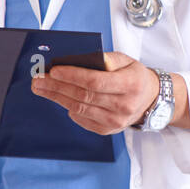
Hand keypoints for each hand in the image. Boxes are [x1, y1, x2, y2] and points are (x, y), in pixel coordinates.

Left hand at [31, 51, 164, 134]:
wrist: (150, 99)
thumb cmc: (134, 76)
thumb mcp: (126, 61)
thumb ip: (106, 59)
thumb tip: (79, 61)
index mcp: (130, 84)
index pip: (96, 81)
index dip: (73, 76)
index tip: (55, 71)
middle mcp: (124, 105)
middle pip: (83, 95)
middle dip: (57, 86)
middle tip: (39, 80)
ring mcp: (116, 120)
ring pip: (79, 108)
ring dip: (57, 97)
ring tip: (42, 88)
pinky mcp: (108, 129)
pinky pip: (82, 119)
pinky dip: (68, 108)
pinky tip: (59, 99)